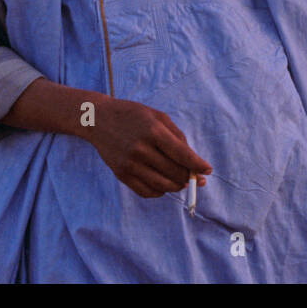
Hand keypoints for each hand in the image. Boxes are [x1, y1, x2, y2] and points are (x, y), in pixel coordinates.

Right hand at [85, 96, 211, 198]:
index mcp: (153, 131)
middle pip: (174, 172)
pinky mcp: (121, 174)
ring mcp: (129, 164)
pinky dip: (160, 192)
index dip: (197, 165)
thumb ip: (177, 137)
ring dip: (177, 186)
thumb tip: (193, 160)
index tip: (207, 170)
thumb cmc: (133, 115)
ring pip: (162, 185)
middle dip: (189, 177)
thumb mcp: (158, 117)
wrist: (98, 120)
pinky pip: (146, 191)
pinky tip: (165, 184)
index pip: (182, 155)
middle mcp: (141, 149)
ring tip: (182, 182)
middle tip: (197, 178)